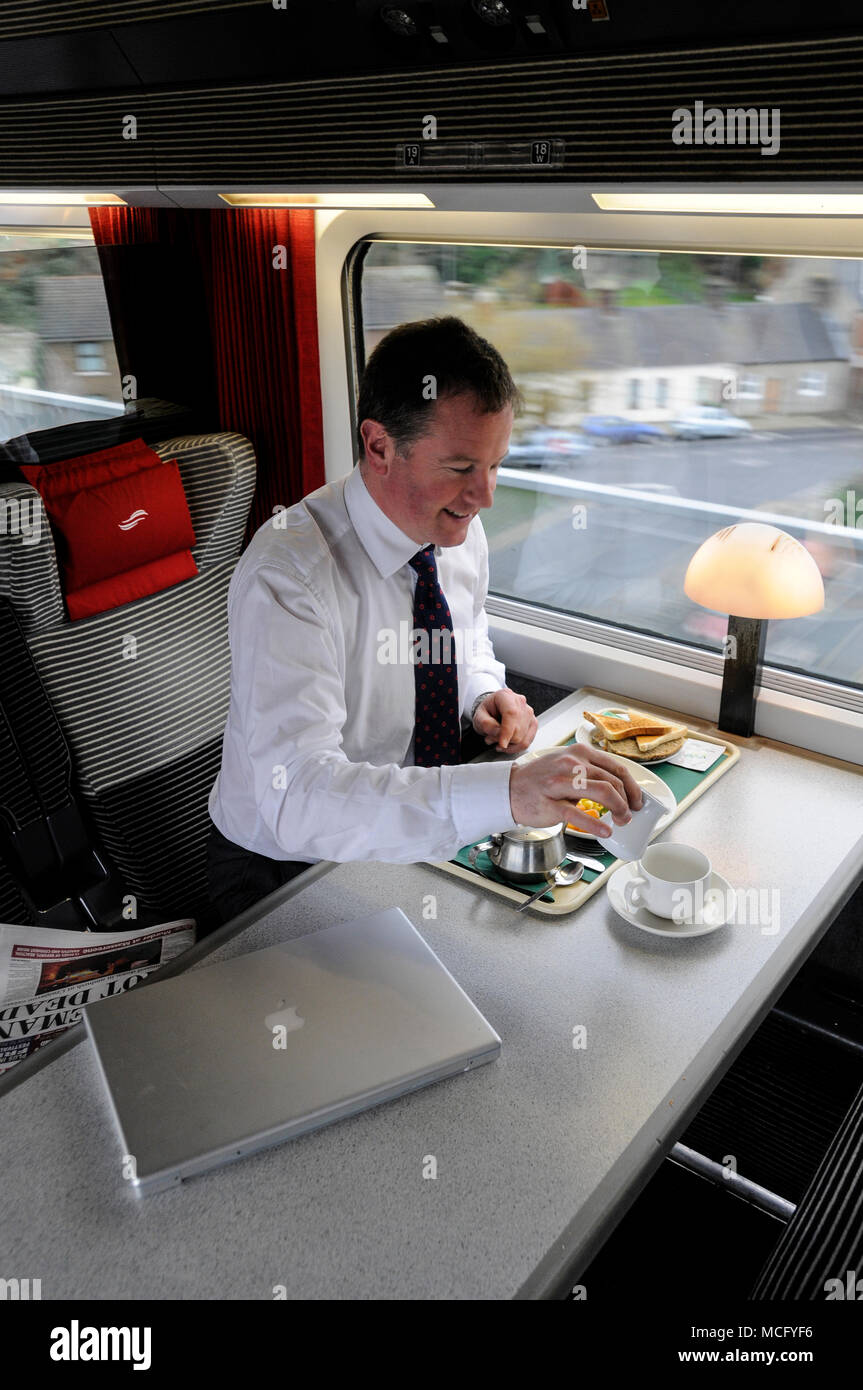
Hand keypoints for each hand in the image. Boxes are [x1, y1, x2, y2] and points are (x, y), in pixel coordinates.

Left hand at [473, 688, 537, 754]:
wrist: (493, 710)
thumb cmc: (487, 711)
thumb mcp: (479, 716)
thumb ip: (487, 725)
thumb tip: (499, 735)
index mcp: (505, 695)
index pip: (511, 713)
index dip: (507, 731)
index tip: (501, 744)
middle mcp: (520, 702)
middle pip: (518, 728)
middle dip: (503, 739)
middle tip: (490, 738)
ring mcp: (528, 712)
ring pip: (523, 737)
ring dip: (508, 744)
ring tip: (497, 739)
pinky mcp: (532, 723)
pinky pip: (527, 741)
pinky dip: (516, 747)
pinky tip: (507, 744)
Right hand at [508, 745, 642, 834]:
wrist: (509, 789)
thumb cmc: (540, 780)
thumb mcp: (567, 766)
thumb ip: (590, 773)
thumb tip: (618, 791)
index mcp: (579, 754)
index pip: (616, 767)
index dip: (632, 786)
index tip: (637, 799)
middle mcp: (572, 765)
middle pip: (612, 781)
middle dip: (627, 801)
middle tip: (629, 814)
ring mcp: (560, 783)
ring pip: (602, 792)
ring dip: (618, 809)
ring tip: (621, 821)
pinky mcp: (551, 804)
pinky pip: (578, 814)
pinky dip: (596, 824)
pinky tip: (605, 831)